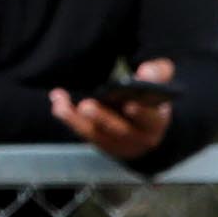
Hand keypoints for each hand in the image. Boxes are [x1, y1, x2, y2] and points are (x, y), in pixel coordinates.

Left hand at [51, 56, 176, 162]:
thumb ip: (158, 73)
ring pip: (95, 134)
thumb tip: (145, 74)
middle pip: (119, 131)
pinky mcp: (99, 143)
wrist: (143, 126)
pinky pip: (83, 132)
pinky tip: (58, 101)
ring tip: (61, 103)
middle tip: (87, 105)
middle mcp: (137, 138)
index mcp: (155, 123)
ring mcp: (116, 144)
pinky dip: (69, 118)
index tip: (130, 105)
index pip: (151, 120)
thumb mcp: (159, 84)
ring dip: (76, 120)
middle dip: (102, 118)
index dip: (142, 114)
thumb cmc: (149, 99)